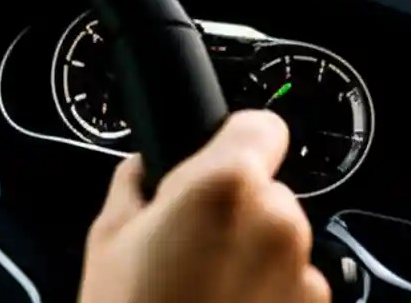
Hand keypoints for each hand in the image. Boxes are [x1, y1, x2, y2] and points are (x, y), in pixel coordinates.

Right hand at [79, 110, 329, 302]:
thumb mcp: (107, 239)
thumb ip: (136, 184)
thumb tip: (145, 170)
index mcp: (225, 187)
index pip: (259, 125)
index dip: (232, 140)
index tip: (213, 160)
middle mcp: (277, 223)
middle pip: (266, 189)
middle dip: (232, 209)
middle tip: (186, 245)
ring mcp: (303, 275)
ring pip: (279, 240)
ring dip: (251, 255)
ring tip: (200, 289)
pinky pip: (291, 285)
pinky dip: (265, 294)